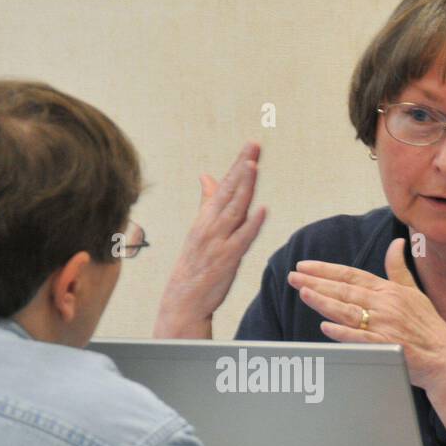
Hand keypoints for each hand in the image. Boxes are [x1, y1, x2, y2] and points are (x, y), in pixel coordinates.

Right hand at [155, 142, 267, 337]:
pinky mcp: (227, 259)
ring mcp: (218, 241)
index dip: (239, 165)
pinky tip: (261, 209)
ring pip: (235, 209)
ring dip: (245, 187)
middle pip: (230, 191)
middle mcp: (210, 225)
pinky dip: (251, 224)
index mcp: (205, 217)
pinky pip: (241, 239)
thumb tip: (207, 176)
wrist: (183, 299)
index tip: (252, 146)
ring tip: (254, 166)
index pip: (225, 185)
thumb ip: (207, 202)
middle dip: (243, 167)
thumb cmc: (194, 264)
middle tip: (255, 146)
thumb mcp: (199, 229)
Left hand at [286, 237, 445, 389]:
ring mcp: (386, 325)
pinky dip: (343, 332)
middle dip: (316, 282)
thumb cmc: (428, 326)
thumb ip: (398, 269)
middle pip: (344, 291)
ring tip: (303, 292)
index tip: (304, 266)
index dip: (326, 270)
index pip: (351, 275)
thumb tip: (397, 243)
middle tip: (293, 276)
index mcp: (388, 290)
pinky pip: (361, 337)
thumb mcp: (414, 292)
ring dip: (324, 301)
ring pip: (348, 311)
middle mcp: (385, 304)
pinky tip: (325, 326)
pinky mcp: (388, 346)